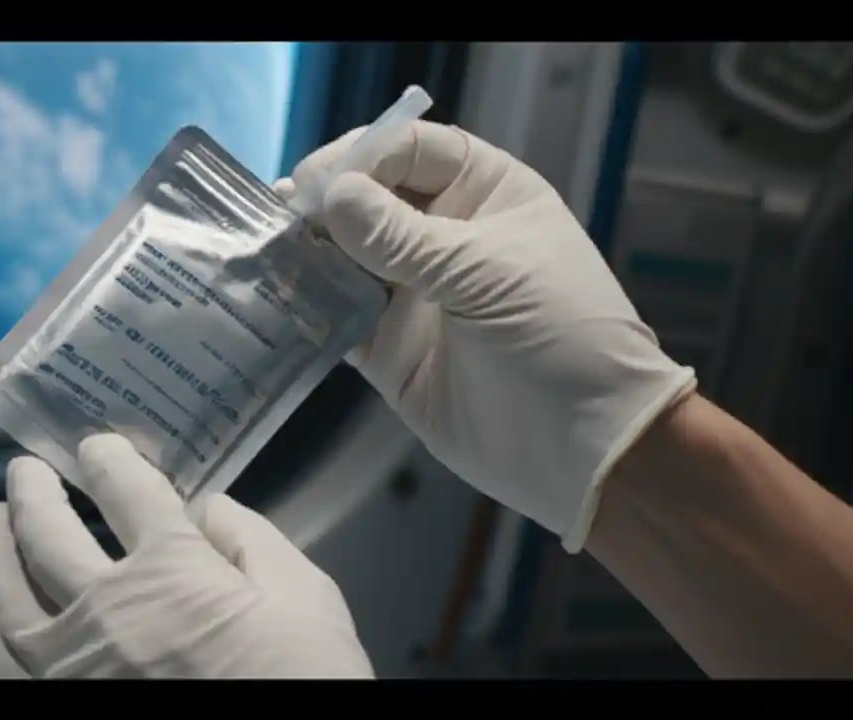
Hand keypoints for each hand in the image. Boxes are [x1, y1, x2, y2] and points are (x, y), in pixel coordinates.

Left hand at [0, 433, 373, 677]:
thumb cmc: (306, 675)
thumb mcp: (305, 595)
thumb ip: (251, 539)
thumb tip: (208, 511)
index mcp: (172, 567)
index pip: (126, 490)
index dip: (108, 460)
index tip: (98, 448)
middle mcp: (110, 605)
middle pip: (50, 530)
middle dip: (35, 491)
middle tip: (26, 468)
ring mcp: (80, 659)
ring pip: (15, 593)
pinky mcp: (70, 694)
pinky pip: (22, 648)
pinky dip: (10, 609)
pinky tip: (15, 595)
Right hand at [275, 121, 695, 551]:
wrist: (586, 445)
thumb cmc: (559, 336)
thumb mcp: (483, 273)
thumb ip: (400, 236)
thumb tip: (331, 196)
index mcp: (487, 196)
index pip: (414, 151)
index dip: (365, 156)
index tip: (320, 181)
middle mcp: (447, 238)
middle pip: (371, 199)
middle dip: (326, 203)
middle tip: (283, 215)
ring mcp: (417, 295)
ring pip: (347, 257)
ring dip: (310, 253)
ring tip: (266, 251)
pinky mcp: (392, 350)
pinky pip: (340, 316)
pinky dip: (311, 307)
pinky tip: (278, 299)